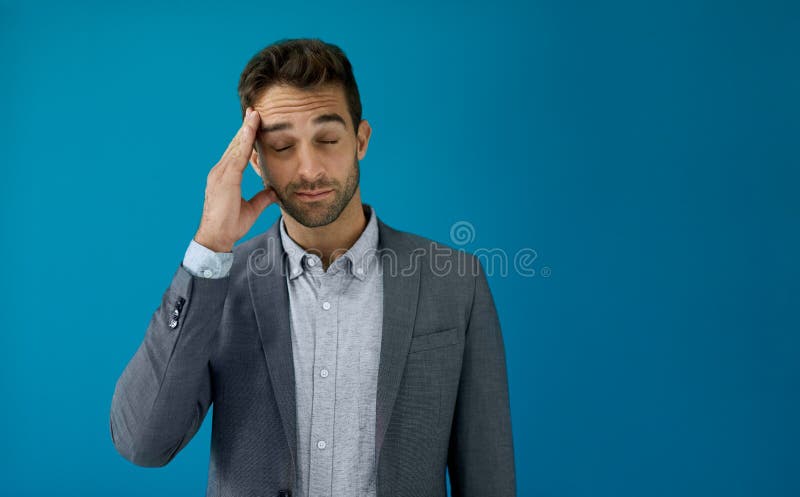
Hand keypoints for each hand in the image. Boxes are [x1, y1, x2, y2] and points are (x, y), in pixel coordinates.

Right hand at [194, 107, 277, 252]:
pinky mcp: (224, 180)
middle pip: (235, 145)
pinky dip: (243, 143)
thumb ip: (263, 198)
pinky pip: (236, 158)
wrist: (216, 237)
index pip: (238, 153)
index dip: (246, 137)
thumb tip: (274, 191)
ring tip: (254, 115)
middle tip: (254, 111)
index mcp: (226, 177)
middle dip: (245, 128)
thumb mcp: (252, 209)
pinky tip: (250, 132)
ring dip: (246, 130)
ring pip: (236, 148)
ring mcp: (220, 174)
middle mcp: (220, 172)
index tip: (253, 123)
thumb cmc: (229, 225)